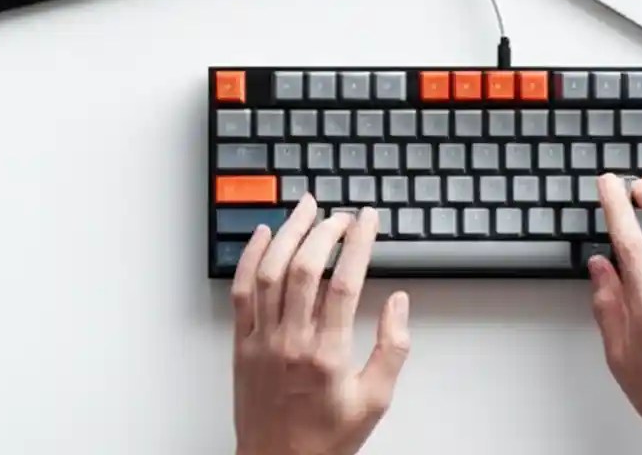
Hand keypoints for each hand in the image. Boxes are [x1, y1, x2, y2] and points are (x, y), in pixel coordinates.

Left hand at [231, 197, 410, 454]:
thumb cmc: (324, 440)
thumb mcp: (375, 400)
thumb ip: (392, 349)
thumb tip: (400, 304)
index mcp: (327, 355)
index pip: (345, 282)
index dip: (359, 243)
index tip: (368, 220)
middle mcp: (291, 342)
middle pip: (306, 269)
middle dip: (325, 231)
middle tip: (341, 216)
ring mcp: (262, 341)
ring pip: (271, 272)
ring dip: (289, 233)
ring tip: (305, 209)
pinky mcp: (241, 344)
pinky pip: (241, 292)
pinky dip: (250, 258)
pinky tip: (263, 237)